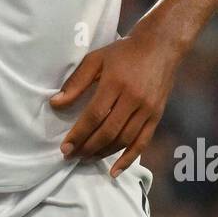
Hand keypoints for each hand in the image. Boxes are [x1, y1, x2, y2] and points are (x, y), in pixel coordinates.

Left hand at [50, 27, 182, 177]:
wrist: (161, 46)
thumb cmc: (124, 52)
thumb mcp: (96, 59)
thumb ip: (76, 82)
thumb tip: (56, 104)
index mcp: (116, 84)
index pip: (94, 116)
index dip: (78, 134)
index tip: (65, 148)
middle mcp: (133, 99)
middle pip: (108, 131)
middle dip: (87, 147)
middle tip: (71, 156)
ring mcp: (147, 109)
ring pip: (124, 140)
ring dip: (103, 153)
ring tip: (86, 158)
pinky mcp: (156, 116)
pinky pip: (142, 142)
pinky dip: (128, 159)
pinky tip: (115, 170)